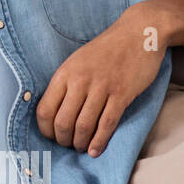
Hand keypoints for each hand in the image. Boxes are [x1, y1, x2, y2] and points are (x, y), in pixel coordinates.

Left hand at [34, 10, 165, 156]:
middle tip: (67, 145)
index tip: (51, 136)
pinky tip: (95, 151)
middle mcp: (80, 81)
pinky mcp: (122, 94)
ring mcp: (101, 88)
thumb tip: (55, 110)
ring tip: (81, 148)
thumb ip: (66, 83)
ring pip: (83, 126)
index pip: (45, 110)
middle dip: (62, 140)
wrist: (138, 33)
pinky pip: (107, 124)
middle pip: (62, 122)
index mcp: (64, 73)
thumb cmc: (106, 49)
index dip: (45, 130)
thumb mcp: (77, 61)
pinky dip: (99, 141)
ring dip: (80, 143)